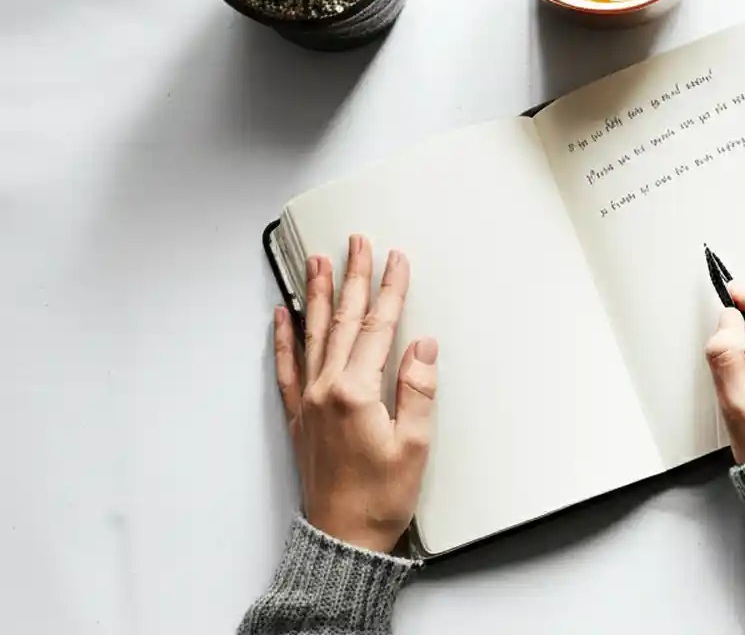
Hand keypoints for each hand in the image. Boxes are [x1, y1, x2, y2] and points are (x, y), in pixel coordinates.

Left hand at [272, 234, 437, 552]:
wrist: (342, 540)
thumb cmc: (378, 501)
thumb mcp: (414, 446)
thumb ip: (418, 390)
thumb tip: (422, 348)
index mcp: (355, 393)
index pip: (377, 328)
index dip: (390, 290)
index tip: (396, 261)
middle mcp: (325, 391)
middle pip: (342, 321)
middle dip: (352, 278)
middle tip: (356, 244)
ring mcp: (308, 403)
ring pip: (312, 335)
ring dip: (316, 295)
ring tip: (316, 262)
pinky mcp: (299, 419)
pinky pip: (286, 368)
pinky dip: (284, 339)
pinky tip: (283, 317)